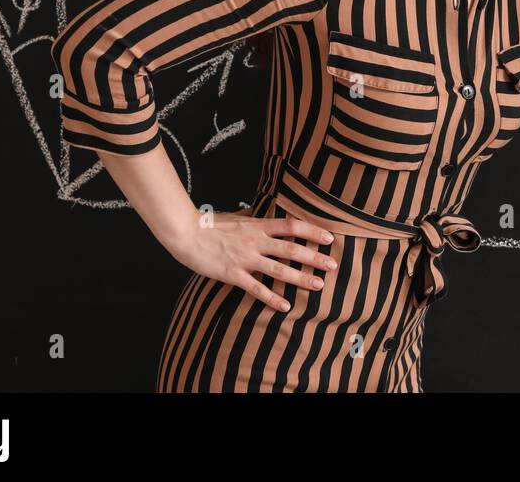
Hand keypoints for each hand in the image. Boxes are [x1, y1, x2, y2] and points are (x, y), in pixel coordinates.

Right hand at [170, 209, 338, 312]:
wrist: (186, 233)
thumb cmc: (209, 224)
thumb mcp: (235, 216)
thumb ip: (250, 217)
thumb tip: (259, 213)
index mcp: (257, 225)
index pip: (291, 226)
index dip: (312, 232)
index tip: (329, 238)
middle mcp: (255, 241)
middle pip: (292, 249)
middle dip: (315, 257)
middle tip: (333, 265)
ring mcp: (245, 258)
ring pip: (279, 270)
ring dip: (301, 278)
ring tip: (318, 285)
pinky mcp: (233, 274)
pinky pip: (256, 288)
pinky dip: (271, 298)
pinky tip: (284, 306)